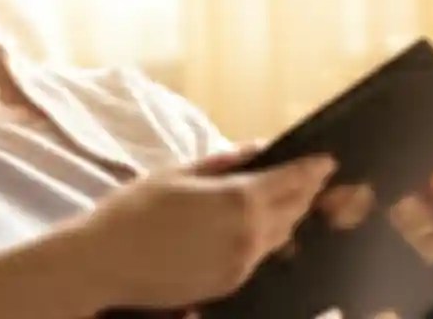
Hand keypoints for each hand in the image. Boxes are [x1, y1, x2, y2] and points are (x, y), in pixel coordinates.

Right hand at [76, 148, 336, 310]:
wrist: (106, 262)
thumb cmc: (134, 210)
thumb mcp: (178, 173)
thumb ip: (223, 162)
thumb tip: (257, 149)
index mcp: (237, 200)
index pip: (290, 181)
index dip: (312, 169)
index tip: (326, 160)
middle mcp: (248, 235)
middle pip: (293, 210)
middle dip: (306, 192)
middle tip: (313, 178)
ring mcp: (241, 264)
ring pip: (279, 236)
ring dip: (289, 216)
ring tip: (290, 200)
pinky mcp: (229, 284)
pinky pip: (258, 256)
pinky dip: (265, 237)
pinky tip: (257, 227)